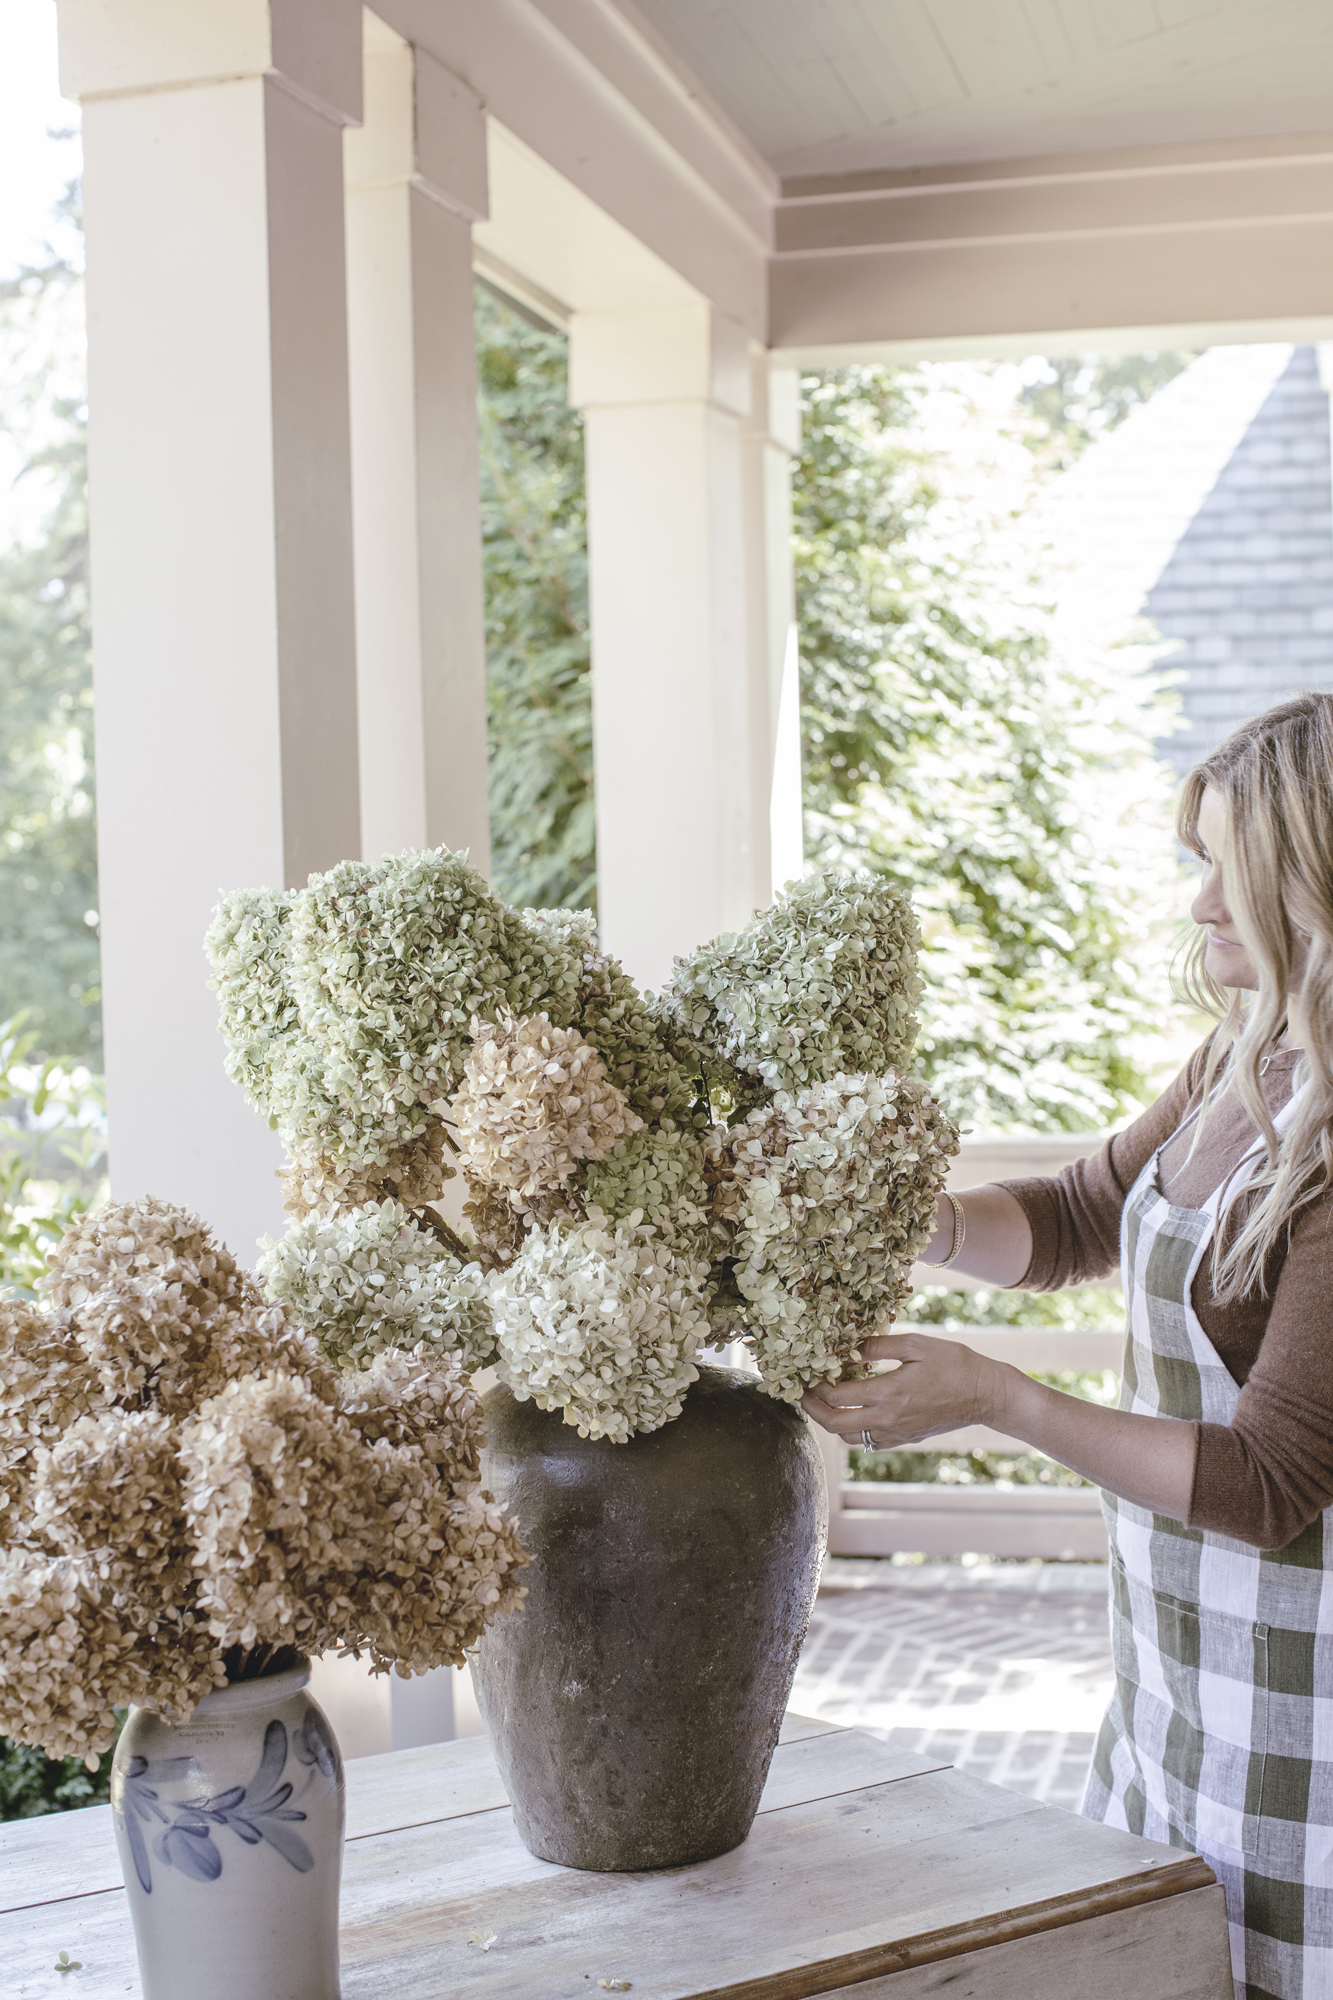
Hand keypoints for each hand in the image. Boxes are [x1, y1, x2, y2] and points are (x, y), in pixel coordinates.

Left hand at [801, 1331, 1001, 1447]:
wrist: (985, 1394)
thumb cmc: (954, 1363)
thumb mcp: (915, 1344)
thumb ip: (877, 1346)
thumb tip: (846, 1347)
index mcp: (887, 1394)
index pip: (835, 1397)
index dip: (814, 1386)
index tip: (805, 1372)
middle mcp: (888, 1419)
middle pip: (834, 1424)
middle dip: (811, 1408)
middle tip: (800, 1392)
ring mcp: (897, 1433)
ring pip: (850, 1437)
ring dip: (831, 1421)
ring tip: (823, 1401)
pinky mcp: (906, 1439)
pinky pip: (869, 1441)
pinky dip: (853, 1429)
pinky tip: (852, 1411)